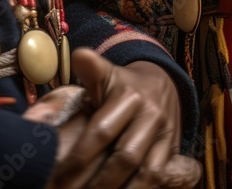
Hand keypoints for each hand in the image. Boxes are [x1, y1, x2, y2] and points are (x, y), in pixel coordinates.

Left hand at [45, 48, 200, 188]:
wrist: (162, 85)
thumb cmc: (122, 85)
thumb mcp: (106, 72)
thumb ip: (90, 68)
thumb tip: (79, 56)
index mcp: (129, 95)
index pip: (101, 132)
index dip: (78, 158)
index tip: (58, 178)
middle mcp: (150, 114)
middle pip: (124, 157)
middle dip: (97, 183)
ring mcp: (165, 135)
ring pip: (147, 174)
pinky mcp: (174, 152)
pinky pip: (160, 180)